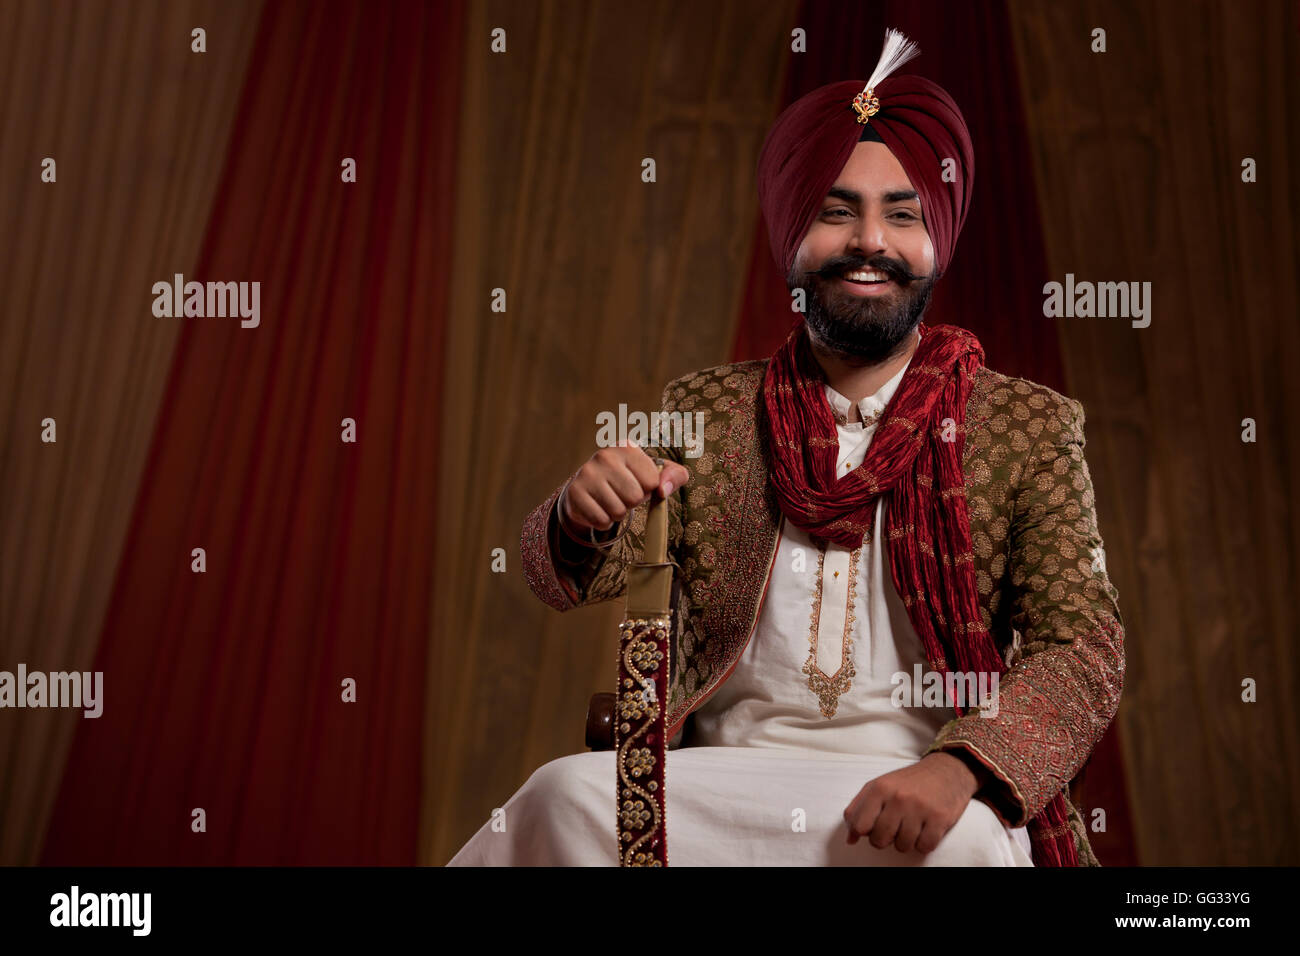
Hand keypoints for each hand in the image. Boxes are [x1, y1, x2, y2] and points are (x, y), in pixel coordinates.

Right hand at [559, 441, 689, 535]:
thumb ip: (675, 476)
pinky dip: (604, 521)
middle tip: (622, 494)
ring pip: (618, 511)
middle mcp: (605, 456)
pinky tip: (599, 508)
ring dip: (618, 513)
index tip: (637, 482)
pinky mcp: (575, 493)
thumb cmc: (629, 479)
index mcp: (627, 447)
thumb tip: (663, 490)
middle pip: (635, 497)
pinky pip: (601, 521)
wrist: (589, 487)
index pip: (652, 481)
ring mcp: (587, 473)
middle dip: (633, 502)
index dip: (648, 488)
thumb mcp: (656, 473)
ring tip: (610, 500)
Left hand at [842, 752, 982, 854]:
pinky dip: (924, 844)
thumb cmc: (908, 782)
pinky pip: (924, 847)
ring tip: (911, 826)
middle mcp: (898, 797)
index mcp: (879, 788)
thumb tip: (850, 839)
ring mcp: (919, 808)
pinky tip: (925, 830)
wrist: (945, 771)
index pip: (860, 825)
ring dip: (906, 841)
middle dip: (886, 839)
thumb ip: (858, 810)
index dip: (866, 832)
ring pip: (902, 846)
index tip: (874, 826)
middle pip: (879, 840)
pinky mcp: (939, 818)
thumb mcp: (878, 786)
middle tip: (894, 828)